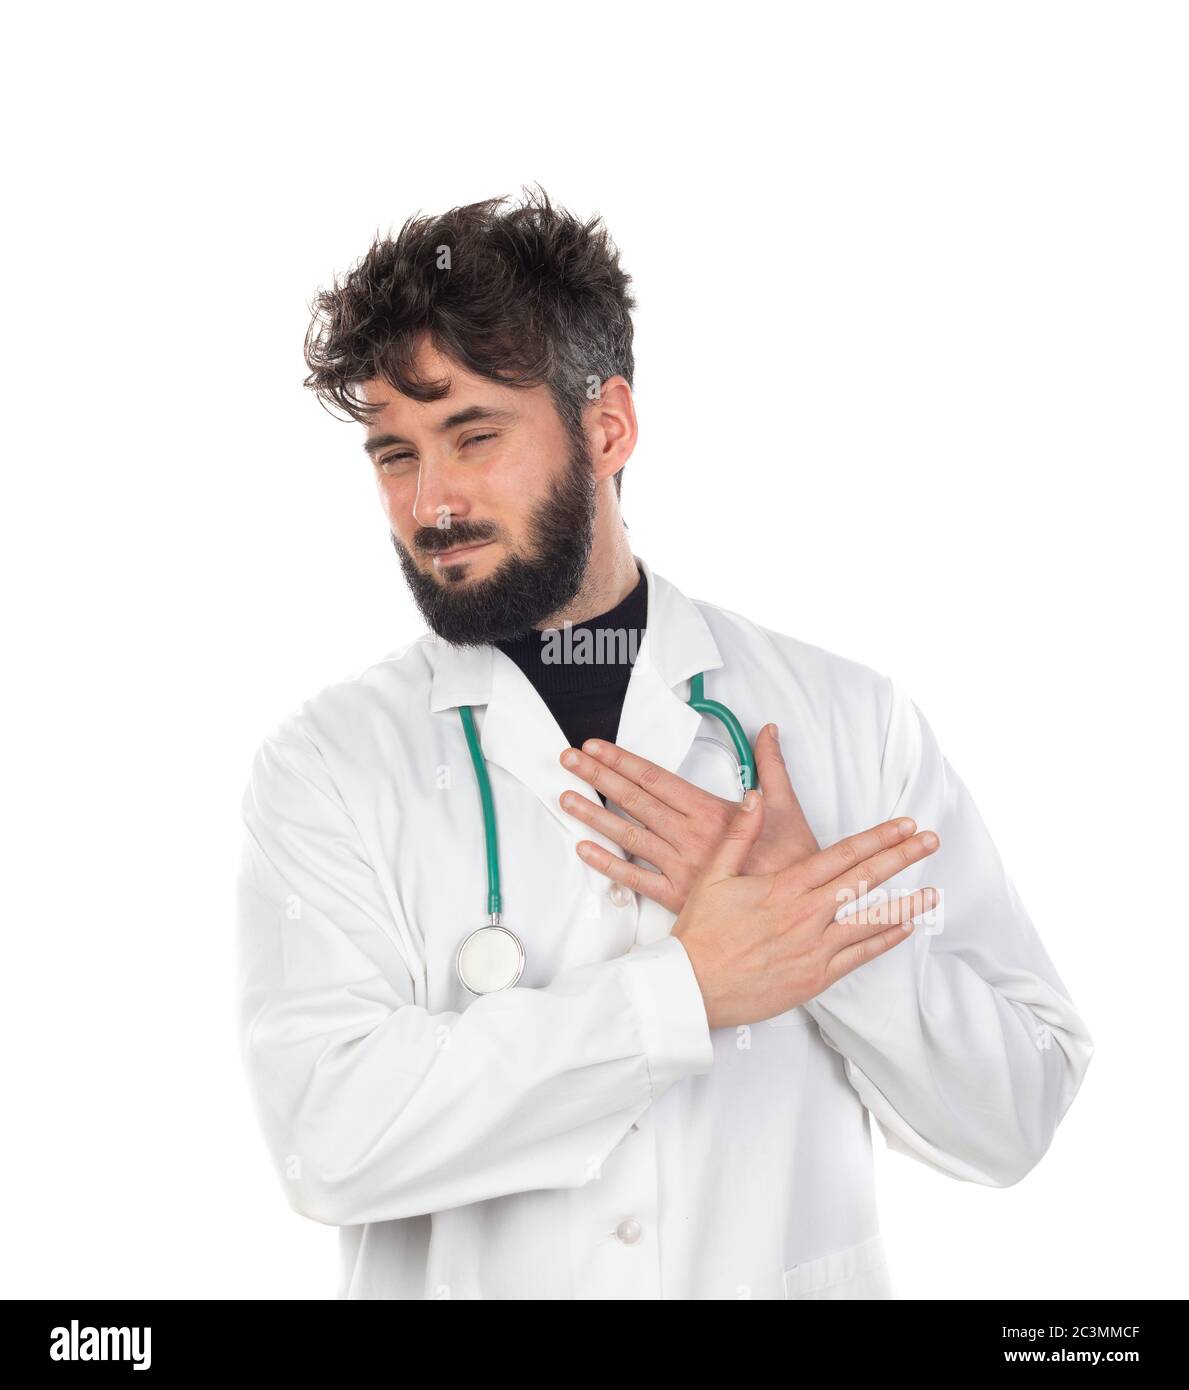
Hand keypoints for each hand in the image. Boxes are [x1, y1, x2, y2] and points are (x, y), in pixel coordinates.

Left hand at [558, 724, 820, 914]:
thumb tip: (768, 731)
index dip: (622, 760)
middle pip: (634, 800)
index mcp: (710, 811)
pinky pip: (635, 879)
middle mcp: (689, 836)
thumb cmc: (792, 860)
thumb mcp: (786, 806)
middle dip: (599, 776)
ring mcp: (680, 867)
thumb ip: (771, 765)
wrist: (797, 913)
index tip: (596, 747)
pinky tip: (585, 850)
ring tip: (567, 797)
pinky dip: (608, 864)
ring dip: (595, 816)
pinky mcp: (678, 896)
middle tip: (569, 759)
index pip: (655, 778)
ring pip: (628, 836)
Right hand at [672, 791, 940, 1028]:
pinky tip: (903, 929)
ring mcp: (814, 948)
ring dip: (905, 903)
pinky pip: (859, 956)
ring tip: (933, 892)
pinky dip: (884, 941)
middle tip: (930, 840)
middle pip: (864, 880)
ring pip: (870, 920)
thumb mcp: (714, 875)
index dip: (877, 837)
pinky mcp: (816, 977)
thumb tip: (755, 797)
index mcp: (784, 887)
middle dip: (901, 857)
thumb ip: (740, 834)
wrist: (692, 987)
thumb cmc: (701, 933)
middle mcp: (806, 915)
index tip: (903, 824)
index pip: (842, 855)